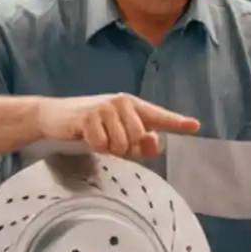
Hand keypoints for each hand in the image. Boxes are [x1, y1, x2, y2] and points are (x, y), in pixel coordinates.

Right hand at [37, 94, 200, 158]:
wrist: (55, 116)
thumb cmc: (90, 125)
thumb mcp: (116, 134)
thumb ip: (138, 142)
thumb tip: (155, 144)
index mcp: (133, 105)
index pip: (159, 115)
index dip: (177, 122)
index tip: (195, 126)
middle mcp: (122, 102)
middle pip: (139, 139)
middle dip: (126, 149)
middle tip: (109, 141)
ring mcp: (105, 107)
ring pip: (120, 145)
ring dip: (108, 149)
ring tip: (97, 137)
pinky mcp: (88, 116)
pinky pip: (101, 145)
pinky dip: (94, 146)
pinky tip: (85, 135)